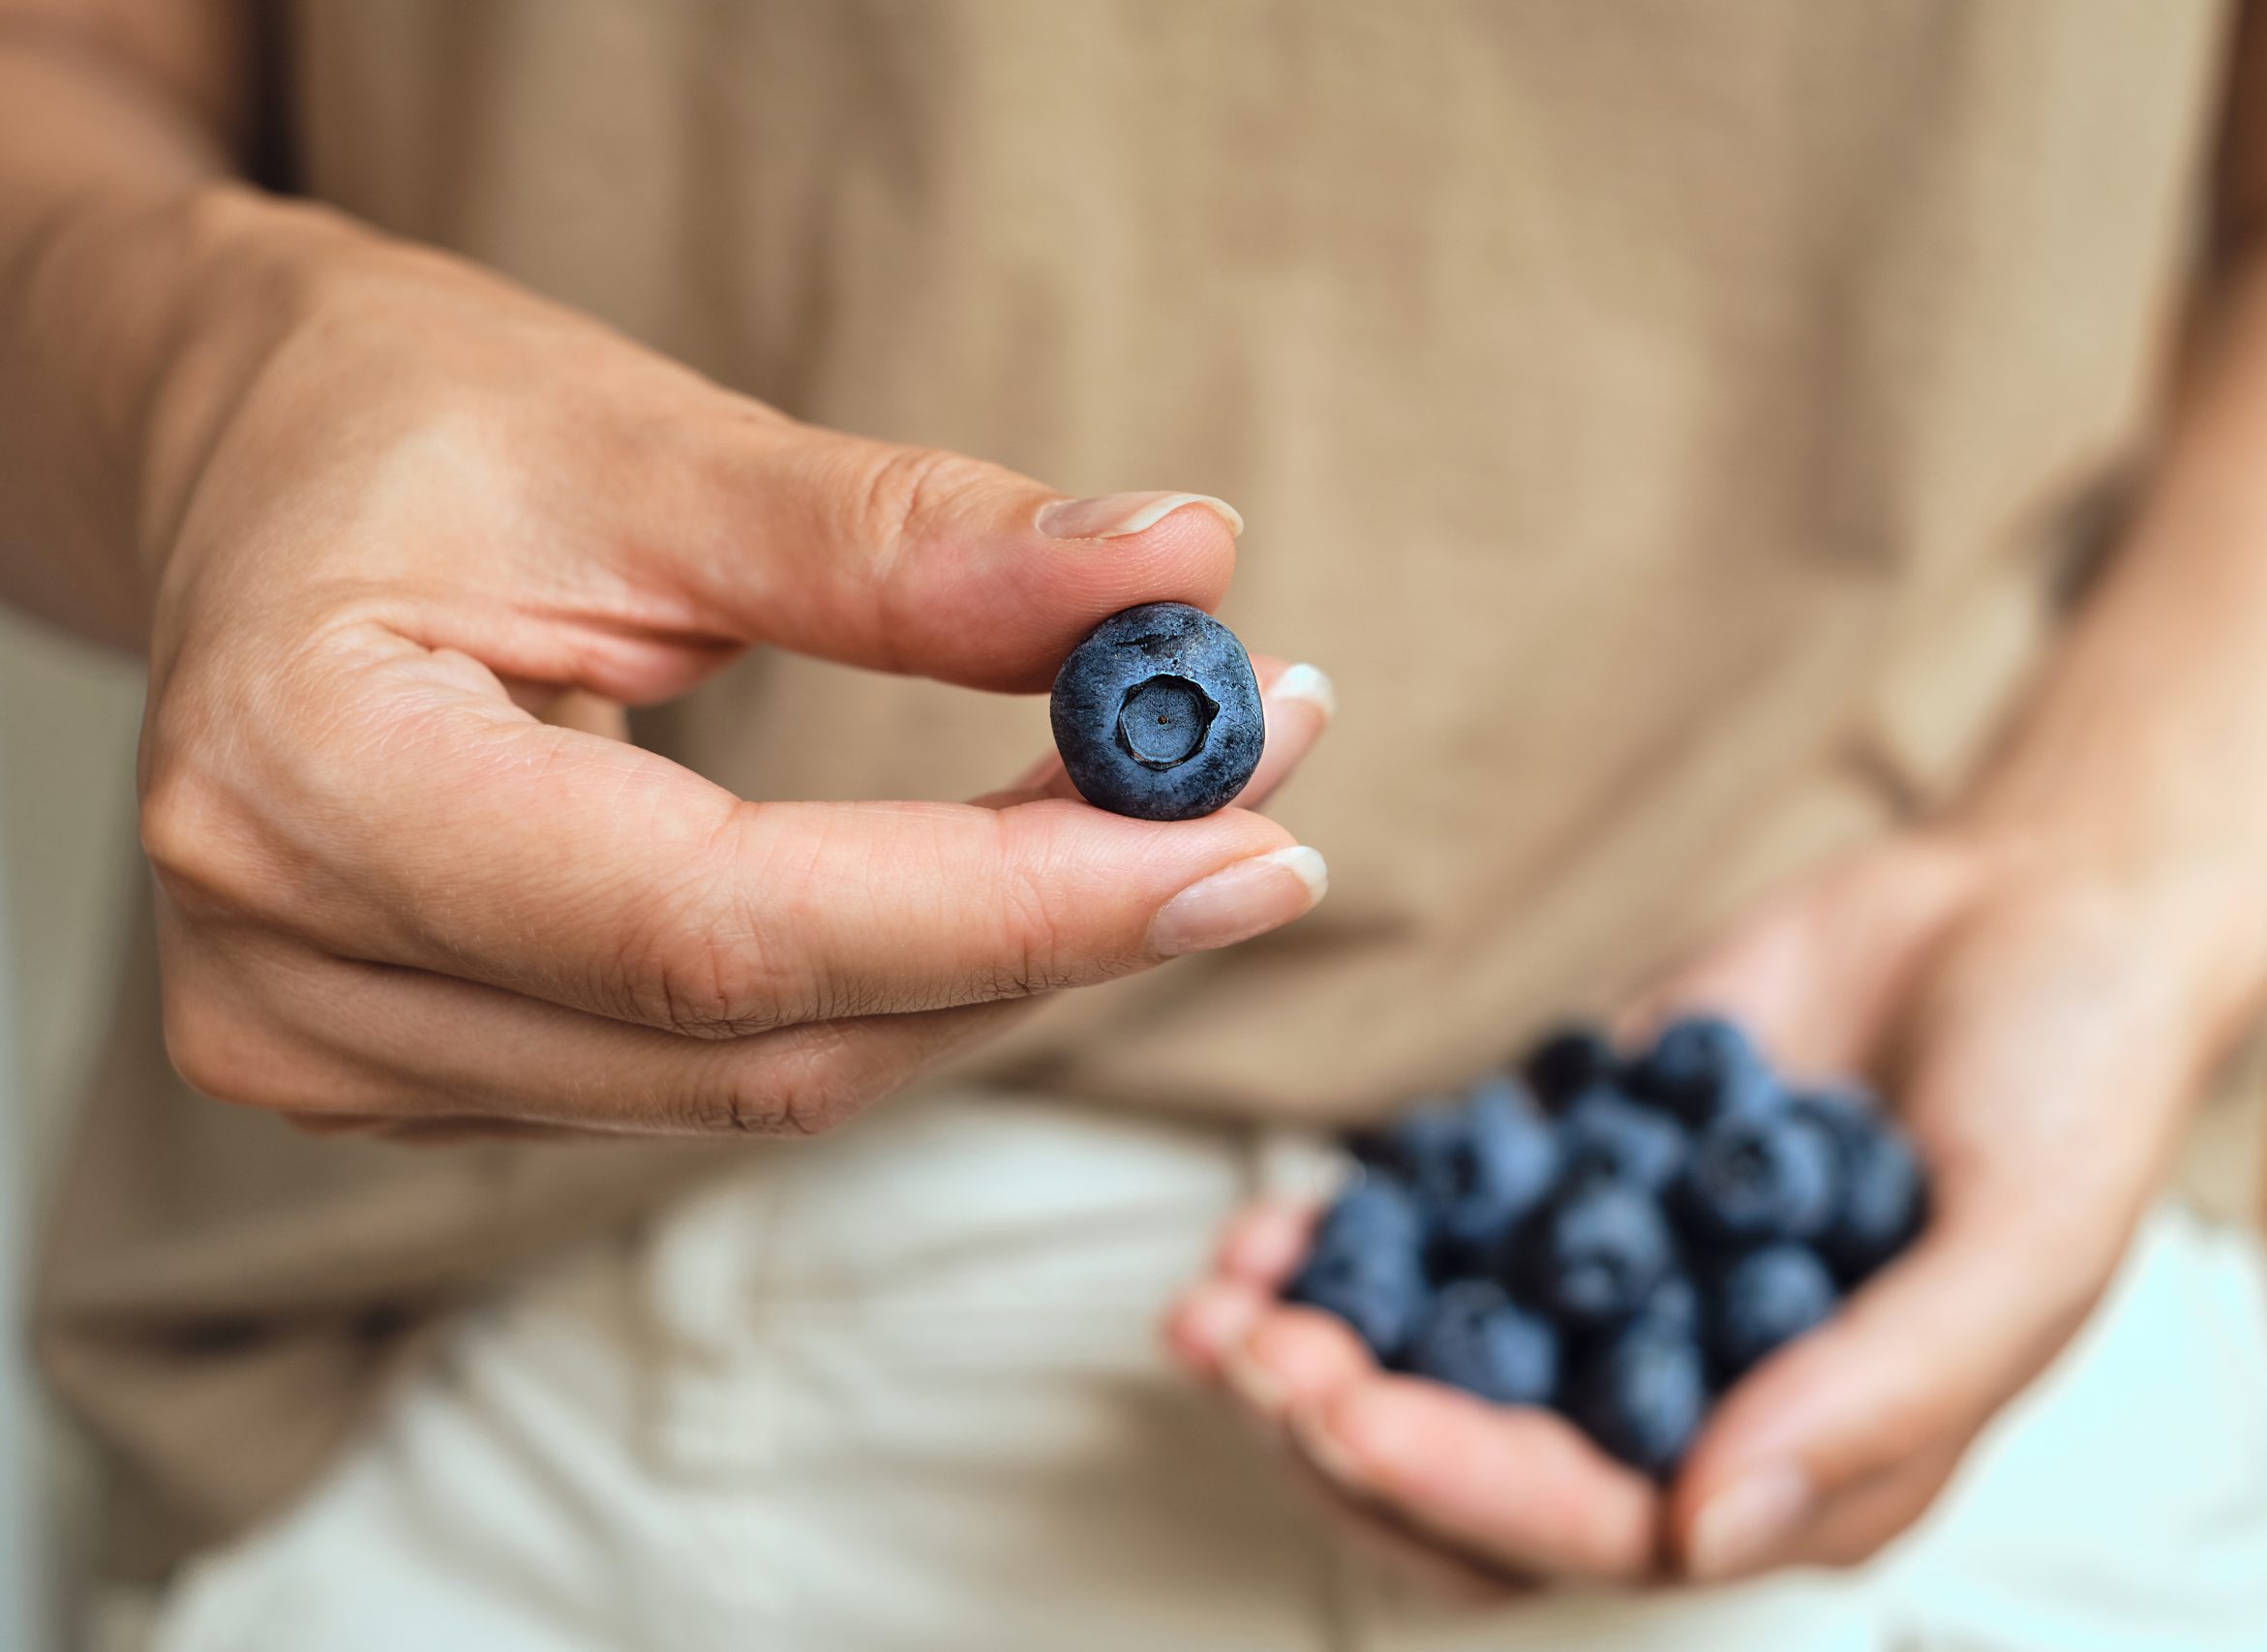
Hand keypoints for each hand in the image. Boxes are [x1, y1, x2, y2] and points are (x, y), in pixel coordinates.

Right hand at [130, 194, 1330, 1139]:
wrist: (248, 467)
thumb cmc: (402, 418)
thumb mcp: (647, 439)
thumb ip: (904, 540)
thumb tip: (1180, 572)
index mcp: (308, 788)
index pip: (721, 928)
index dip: (1011, 907)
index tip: (1244, 846)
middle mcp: (300, 976)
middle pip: (764, 1037)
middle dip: (1051, 928)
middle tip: (1255, 783)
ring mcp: (347, 1054)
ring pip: (766, 1081)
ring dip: (999, 960)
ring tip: (1169, 805)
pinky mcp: (429, 1073)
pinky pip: (721, 1068)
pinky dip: (896, 979)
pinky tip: (1012, 872)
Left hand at [1168, 827, 2251, 1591]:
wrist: (2030, 912)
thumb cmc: (2072, 1087)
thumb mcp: (2025, 1239)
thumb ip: (1883, 1396)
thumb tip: (1708, 1535)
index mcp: (1800, 1468)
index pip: (1598, 1528)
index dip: (1463, 1484)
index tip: (1347, 1412)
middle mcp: (1687, 1406)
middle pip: (1478, 1478)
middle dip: (1350, 1431)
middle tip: (1244, 1354)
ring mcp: (1613, 1296)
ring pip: (1430, 1373)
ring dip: (1314, 1354)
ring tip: (1212, 1307)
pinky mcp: (1565, 1186)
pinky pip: (1432, 1240)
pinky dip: (1343, 1248)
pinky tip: (1267, 1230)